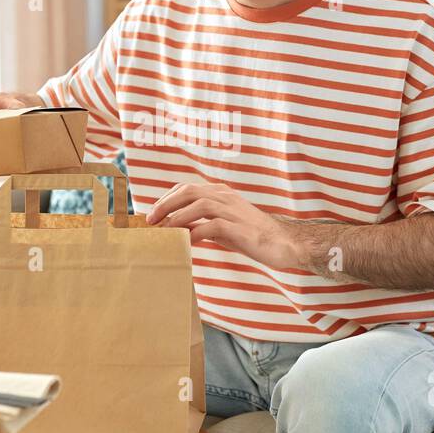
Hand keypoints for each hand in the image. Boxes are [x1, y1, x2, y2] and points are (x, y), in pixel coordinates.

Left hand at [146, 182, 305, 269]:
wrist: (283, 244)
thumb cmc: (251, 236)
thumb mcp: (222, 228)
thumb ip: (201, 224)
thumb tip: (177, 230)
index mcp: (220, 194)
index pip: (186, 188)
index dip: (166, 198)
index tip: (152, 213)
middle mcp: (225, 197)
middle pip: (188, 191)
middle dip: (166, 204)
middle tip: (150, 220)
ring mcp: (233, 210)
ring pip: (198, 204)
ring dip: (177, 217)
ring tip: (164, 231)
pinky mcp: (239, 226)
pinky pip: (212, 225)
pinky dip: (196, 232)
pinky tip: (187, 242)